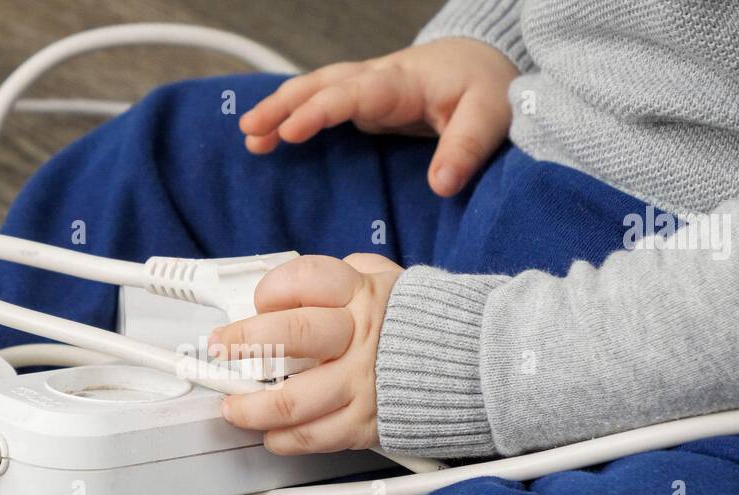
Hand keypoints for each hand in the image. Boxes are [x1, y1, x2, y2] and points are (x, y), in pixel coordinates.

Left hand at [213, 253, 402, 454]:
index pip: (304, 280)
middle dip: (242, 342)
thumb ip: (343, 278)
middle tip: (220, 349)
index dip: (270, 290)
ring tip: (233, 407)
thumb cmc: (420, 323)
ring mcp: (363, 382)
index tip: (254, 304)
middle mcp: (360, 336)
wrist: (474, 365)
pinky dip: (286, 439)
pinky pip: (317, 436)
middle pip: (289, 334)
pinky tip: (273, 433)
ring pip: (293, 399)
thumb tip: (295, 285)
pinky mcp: (368, 422)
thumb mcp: (387, 281)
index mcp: (362, 294)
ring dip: (252, 407)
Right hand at [239, 38, 517, 195]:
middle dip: (283, 106)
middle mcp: (376, 80)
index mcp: (401, 82)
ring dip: (280, 109)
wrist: (484, 63)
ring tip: (249, 136)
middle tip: (250, 132)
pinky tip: (270, 137)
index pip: (351, 93)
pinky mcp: (364, 104)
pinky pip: (321, 103)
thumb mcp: (488, 117)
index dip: (319, 111)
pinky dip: (293, 115)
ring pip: (315, 90)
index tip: (289, 132)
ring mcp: (367, 90)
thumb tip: (440, 186)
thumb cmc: (486, 88)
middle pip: (320, 85)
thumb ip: (465, 150)